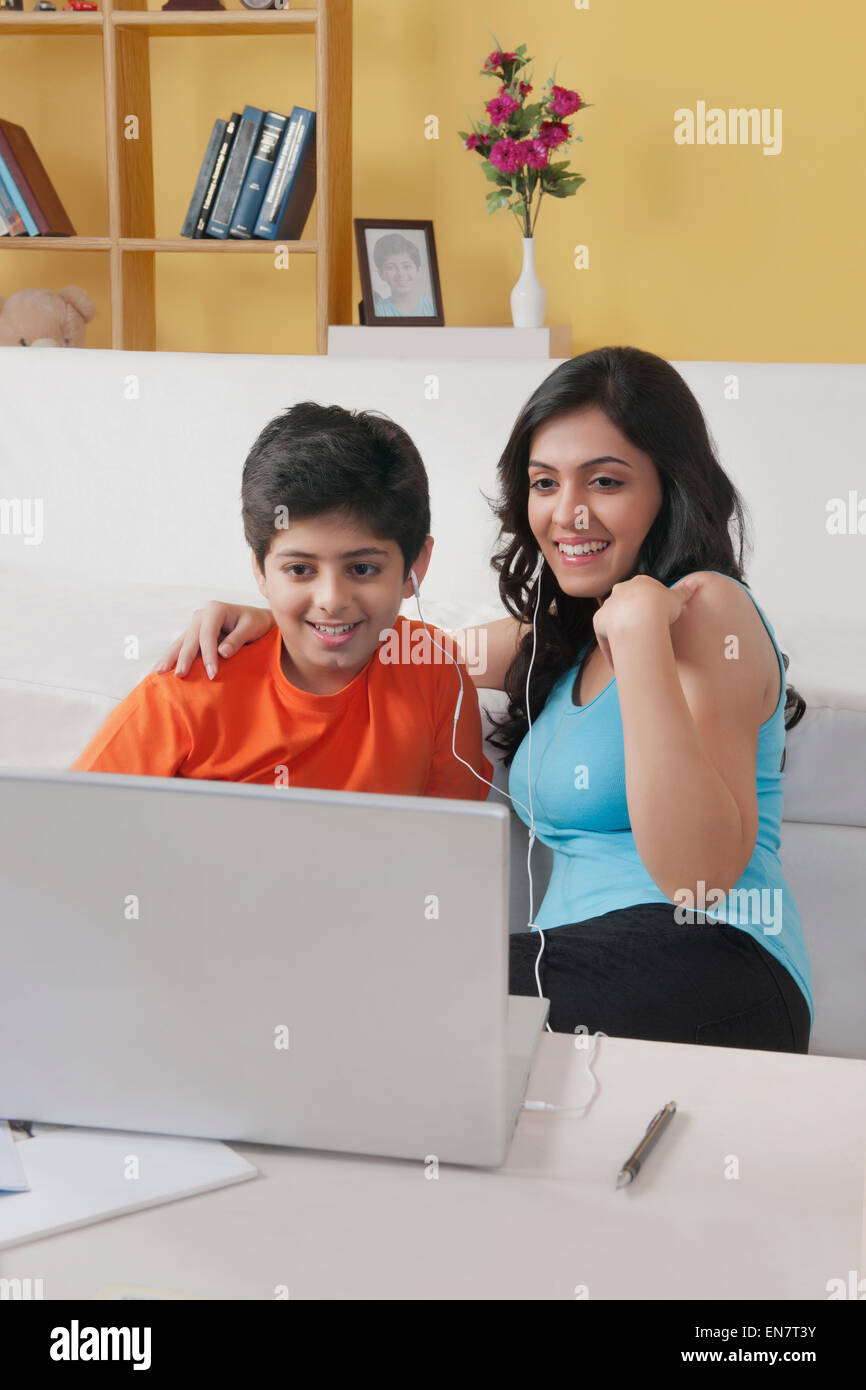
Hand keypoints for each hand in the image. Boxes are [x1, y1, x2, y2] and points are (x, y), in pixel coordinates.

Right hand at [153, 602, 275, 679]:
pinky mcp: (194, 635)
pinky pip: (182, 646)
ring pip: (181, 642)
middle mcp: (202, 615)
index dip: (208, 655)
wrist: (256, 620)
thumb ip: (237, 639)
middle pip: (190, 638)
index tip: (212, 674)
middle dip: (184, 658)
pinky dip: (172, 657)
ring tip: (158, 671)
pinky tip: (161, 668)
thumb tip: (223, 653)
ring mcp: (196, 624)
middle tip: (179, 676)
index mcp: (215, 610)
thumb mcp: (251, 627)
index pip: (207, 635)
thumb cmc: (255, 622)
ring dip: (170, 657)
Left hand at [592, 574, 699, 666]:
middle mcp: (620, 592)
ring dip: (619, 635)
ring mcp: (608, 606)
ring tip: (630, 652)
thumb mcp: (677, 598)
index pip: (642, 593)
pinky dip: (611, 651)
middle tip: (642, 634)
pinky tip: (619, 665)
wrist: (643, 615)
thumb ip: (684, 592)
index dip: (649, 606)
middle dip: (631, 617)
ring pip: (613, 621)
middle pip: (625, 605)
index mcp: (638, 583)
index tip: (655, 618)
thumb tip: (696, 583)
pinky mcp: (600, 623)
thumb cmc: (662, 605)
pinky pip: (605, 639)